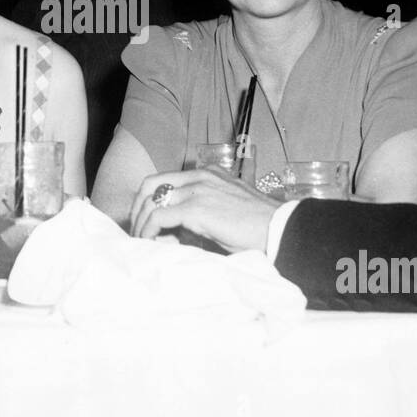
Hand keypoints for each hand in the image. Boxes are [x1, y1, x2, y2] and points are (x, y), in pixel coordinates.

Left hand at [129, 169, 279, 253]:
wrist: (279, 229)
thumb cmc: (258, 226)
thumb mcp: (226, 211)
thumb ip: (203, 212)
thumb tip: (177, 230)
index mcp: (208, 173)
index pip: (164, 179)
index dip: (148, 201)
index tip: (145, 221)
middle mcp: (200, 176)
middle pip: (150, 185)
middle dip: (137, 208)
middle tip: (137, 231)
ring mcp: (197, 190)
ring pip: (151, 201)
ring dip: (141, 223)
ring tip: (143, 242)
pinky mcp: (197, 208)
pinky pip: (159, 217)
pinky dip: (149, 231)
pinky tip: (151, 243)